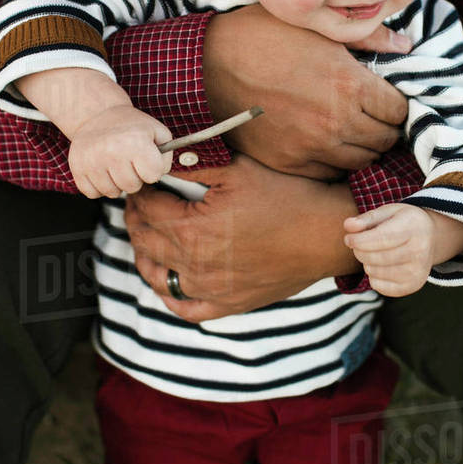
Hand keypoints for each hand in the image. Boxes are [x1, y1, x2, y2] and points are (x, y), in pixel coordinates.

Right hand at [68, 106, 171, 197]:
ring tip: (114, 164)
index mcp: (135, 141)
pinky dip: (98, 186)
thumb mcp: (157, 132)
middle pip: (132, 186)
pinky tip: (101, 169)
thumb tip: (159, 173)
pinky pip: (93, 193)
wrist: (98, 115)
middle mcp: (112, 152)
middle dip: (134, 177)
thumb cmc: (130, 126)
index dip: (153, 169)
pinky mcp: (77, 168)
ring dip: (116, 183)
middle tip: (129, 161)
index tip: (146, 159)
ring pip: (112, 193)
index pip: (153, 176)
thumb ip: (166, 154)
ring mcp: (92, 161)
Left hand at [123, 153, 359, 321]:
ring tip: (147, 234)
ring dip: (144, 252)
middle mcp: (195, 264)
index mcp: (193, 228)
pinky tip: (169, 275)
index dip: (139, 192)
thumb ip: (193, 163)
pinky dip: (169, 292)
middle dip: (136, 217)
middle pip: (145, 240)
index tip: (142, 181)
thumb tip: (160, 156)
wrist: (326, 232)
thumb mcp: (237, 169)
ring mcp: (210, 289)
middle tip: (140, 202)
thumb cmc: (285, 194)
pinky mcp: (227, 304)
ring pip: (156, 276)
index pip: (146, 209)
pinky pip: (184, 307)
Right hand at [203, 3, 410, 178]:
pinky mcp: (289, 163)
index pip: (399, 110)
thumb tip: (405, 45)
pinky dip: (335, 161)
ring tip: (352, 128)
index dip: (397, 103)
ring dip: (363, 146)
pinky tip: (326, 142)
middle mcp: (337, 123)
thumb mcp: (316, 26)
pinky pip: (330, 173)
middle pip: (385, 140)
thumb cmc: (262, 36)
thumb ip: (366, 36)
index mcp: (350, 86)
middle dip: (385, 127)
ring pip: (361, 162)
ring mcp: (312, 148)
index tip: (387, 97)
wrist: (208, 66)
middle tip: (373, 114)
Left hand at [343, 203, 462, 296]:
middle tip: (360, 244)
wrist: (431, 237)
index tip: (348, 239)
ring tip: (374, 253)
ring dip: (366, 263)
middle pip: (375, 257)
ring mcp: (418, 271)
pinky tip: (381, 266)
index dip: (359, 241)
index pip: (381, 239)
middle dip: (359, 251)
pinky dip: (373, 277)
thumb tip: (348, 226)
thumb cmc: (403, 222)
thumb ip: (366, 219)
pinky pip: (379, 286)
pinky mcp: (413, 285)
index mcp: (413, 227)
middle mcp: (419, 251)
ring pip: (374, 272)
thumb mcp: (388, 212)